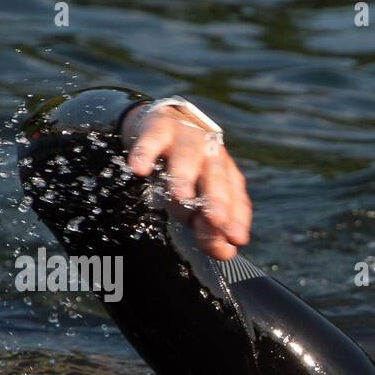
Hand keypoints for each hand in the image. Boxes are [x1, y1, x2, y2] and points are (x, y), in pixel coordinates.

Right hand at [121, 102, 251, 259]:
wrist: (167, 121)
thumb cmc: (188, 171)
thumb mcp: (200, 198)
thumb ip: (211, 226)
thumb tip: (226, 253)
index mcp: (227, 174)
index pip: (235, 199)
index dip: (236, 219)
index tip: (236, 239)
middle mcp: (212, 155)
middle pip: (216, 178)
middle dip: (216, 200)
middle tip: (216, 220)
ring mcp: (186, 139)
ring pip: (187, 158)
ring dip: (184, 176)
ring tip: (180, 196)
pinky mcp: (159, 127)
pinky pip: (151, 139)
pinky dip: (144, 152)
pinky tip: (138, 168)